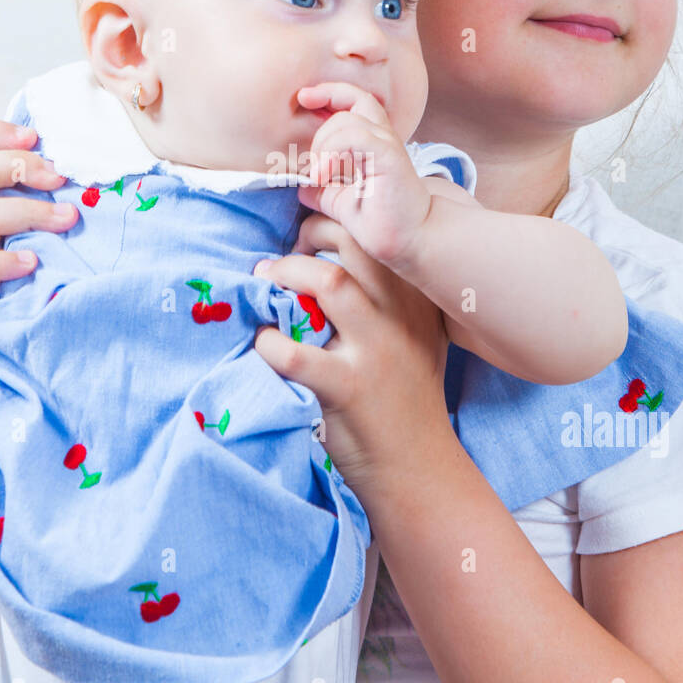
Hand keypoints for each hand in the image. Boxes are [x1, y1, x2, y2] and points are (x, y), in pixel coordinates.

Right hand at [0, 120, 75, 358]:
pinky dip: (5, 262)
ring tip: (67, 219)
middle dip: (17, 165)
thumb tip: (75, 165)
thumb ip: (32, 196)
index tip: (35, 135)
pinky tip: (34, 262)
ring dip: (28, 211)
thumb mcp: (19, 228)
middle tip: (60, 176)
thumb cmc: (13, 276)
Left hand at [252, 211, 452, 501]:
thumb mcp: (417, 338)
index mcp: (418, 297)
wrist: (419, 469)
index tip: (314, 223)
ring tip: (263, 282)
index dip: (342, 213)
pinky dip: (266, 340)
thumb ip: (390, 298)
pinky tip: (262, 342)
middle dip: (310, 232)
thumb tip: (334, 254)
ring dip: (284, 274)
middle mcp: (402, 315)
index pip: (382, 232)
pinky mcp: (348, 387)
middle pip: (356, 241)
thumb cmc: (407, 398)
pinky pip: (291, 352)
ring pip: (327, 282)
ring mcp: (376, 350)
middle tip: (283, 255)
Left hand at [295, 82, 431, 269]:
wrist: (411, 242)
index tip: (304, 98)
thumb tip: (301, 185)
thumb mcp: (341, 204)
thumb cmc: (383, 224)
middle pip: (347, 107)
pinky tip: (322, 177)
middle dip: (319, 131)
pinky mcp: (390, 157)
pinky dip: (331, 152)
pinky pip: (355, 136)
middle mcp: (383, 139)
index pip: (354, 100)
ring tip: (319, 177)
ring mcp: (388, 146)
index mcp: (374, 143)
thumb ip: (323, 190)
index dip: (329, 92)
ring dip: (323, 145)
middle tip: (314, 170)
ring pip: (347, 120)